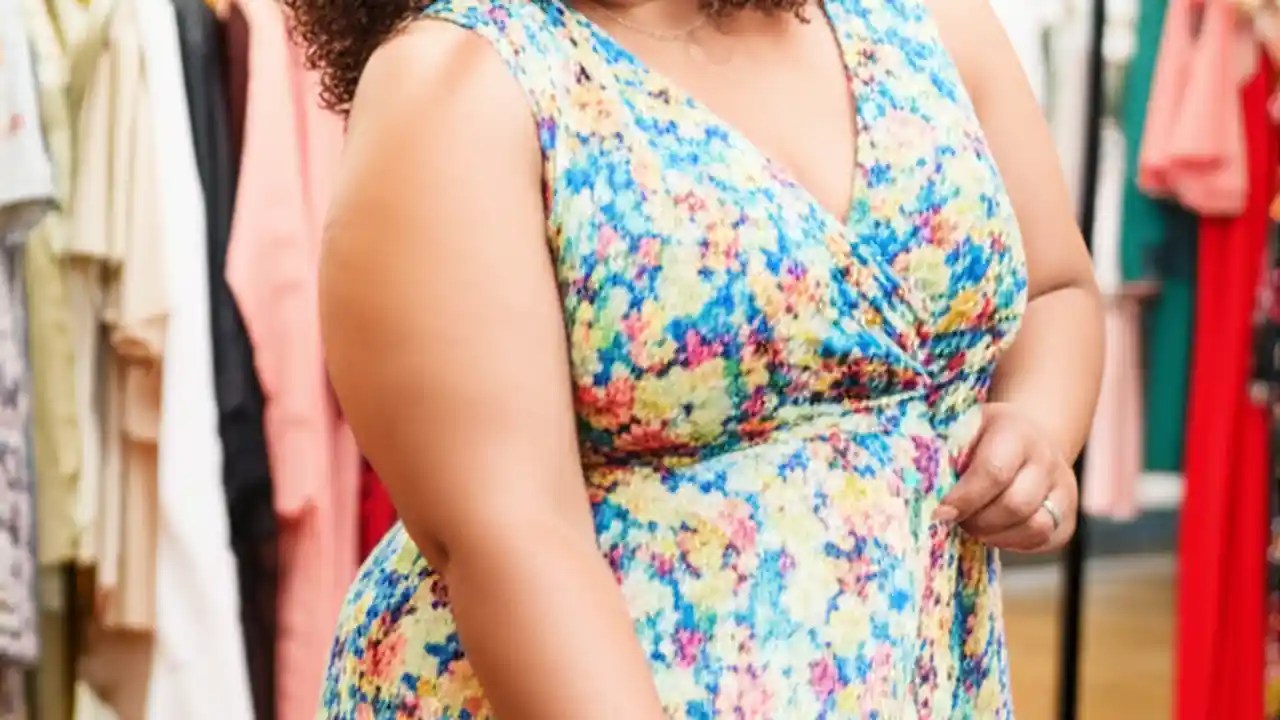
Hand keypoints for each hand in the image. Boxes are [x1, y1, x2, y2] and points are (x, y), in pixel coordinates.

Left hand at [934, 403, 1078, 552]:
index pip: (993, 471)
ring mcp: (1064, 489)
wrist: (1030, 437)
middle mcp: (1046, 459)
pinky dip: (1014, 543)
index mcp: (1016, 432)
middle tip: (956, 520)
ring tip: (974, 525)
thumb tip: (913, 484)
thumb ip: (943, 452)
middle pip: (1015, 505)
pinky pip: (1044, 541)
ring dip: (996, 536)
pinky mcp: (1069, 517)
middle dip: (978, 521)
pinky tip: (995, 531)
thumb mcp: (961, 431)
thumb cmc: (982, 437)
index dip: (964, 498)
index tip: (940, 513)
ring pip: (1035, 528)